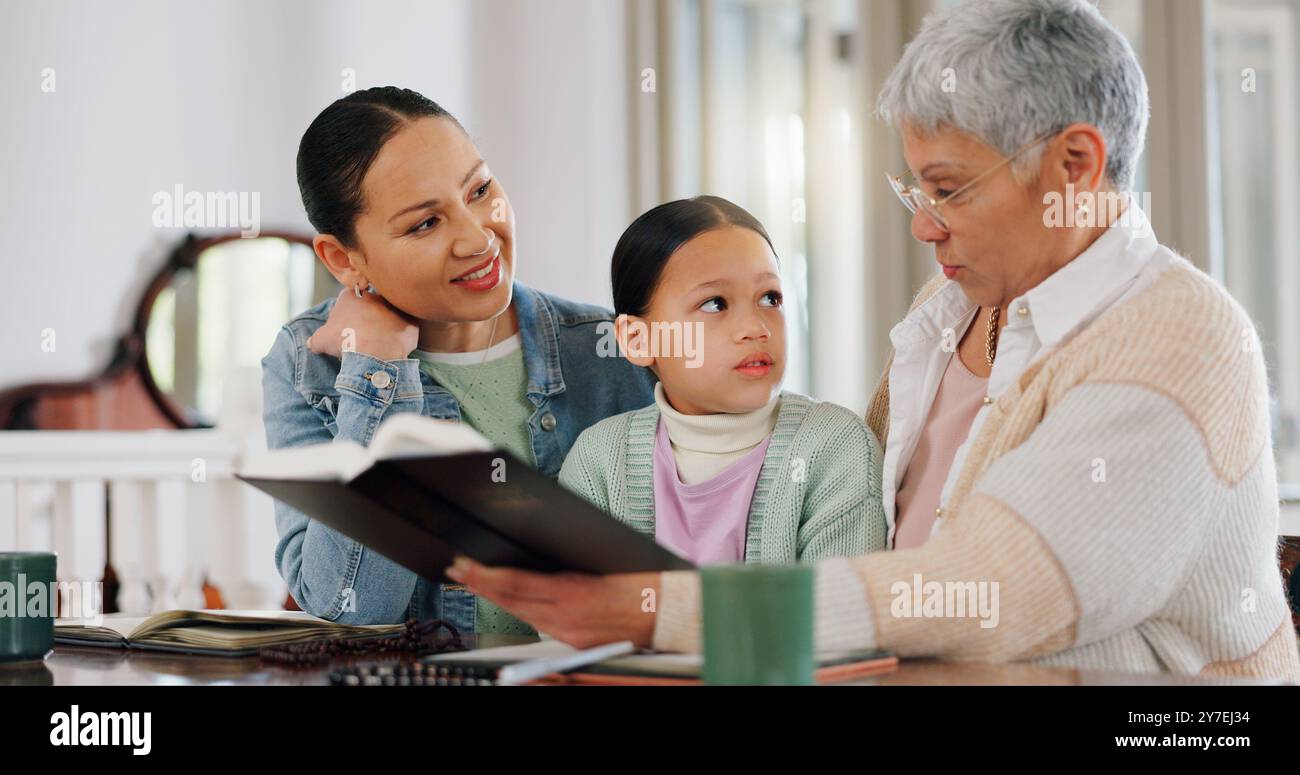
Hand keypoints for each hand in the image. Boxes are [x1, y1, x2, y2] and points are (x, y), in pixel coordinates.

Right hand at [306, 288, 418, 361]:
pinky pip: (406, 330)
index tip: (347, 329)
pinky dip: (401, 339)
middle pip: (371, 307)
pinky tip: (395, 349)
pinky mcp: (410, 323)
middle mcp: (376, 297)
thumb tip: (311, 343)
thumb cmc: (344, 342)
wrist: (372, 354)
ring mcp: (395, 309)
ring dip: (386, 327)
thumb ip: (315, 339)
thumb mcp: (321, 340)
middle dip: (368, 319)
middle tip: (364, 337)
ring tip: (380, 345)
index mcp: (352, 296)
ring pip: (390, 317)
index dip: (347, 315)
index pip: (350, 300)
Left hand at [447, 557, 659, 648]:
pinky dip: (517, 608)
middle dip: (480, 584)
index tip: (466, 564)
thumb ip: (566, 568)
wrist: (670, 615)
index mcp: (574, 595)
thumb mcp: (602, 565)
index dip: (486, 576)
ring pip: (521, 614)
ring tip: (471, 580)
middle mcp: (567, 620)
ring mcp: (570, 634)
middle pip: (512, 601)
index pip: (517, 585)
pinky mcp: (576, 641)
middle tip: (456, 569)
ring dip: (494, 596)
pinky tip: (506, 598)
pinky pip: (539, 623)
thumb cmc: (645, 583)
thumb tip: (534, 560)